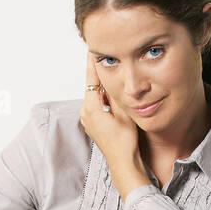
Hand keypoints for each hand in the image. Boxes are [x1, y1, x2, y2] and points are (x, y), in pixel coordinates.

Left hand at [80, 53, 141, 179]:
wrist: (122, 162)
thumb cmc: (125, 141)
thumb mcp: (123, 113)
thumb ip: (116, 93)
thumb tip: (112, 77)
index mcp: (91, 108)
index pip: (92, 79)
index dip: (93, 62)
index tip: (93, 48)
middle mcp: (85, 113)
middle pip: (92, 86)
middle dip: (99, 71)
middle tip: (104, 54)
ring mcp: (87, 119)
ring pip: (94, 95)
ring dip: (102, 84)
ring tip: (110, 69)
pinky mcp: (92, 124)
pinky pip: (96, 104)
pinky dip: (103, 96)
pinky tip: (111, 91)